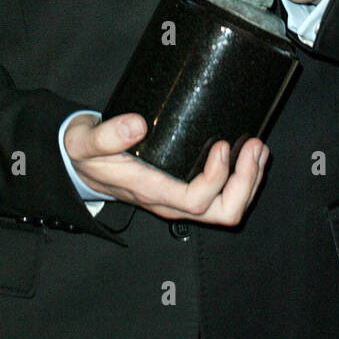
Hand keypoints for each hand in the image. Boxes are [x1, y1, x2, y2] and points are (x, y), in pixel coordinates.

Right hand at [64, 113, 268, 223]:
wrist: (79, 164)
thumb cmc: (85, 154)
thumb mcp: (86, 142)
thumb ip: (107, 135)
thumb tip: (136, 125)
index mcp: (150, 191)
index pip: (195, 200)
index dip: (217, 178)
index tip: (222, 145)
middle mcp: (169, 202)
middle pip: (221, 213)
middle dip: (246, 183)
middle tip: (254, 146)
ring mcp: (179, 200)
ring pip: (227, 210)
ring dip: (249, 181)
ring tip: (259, 149)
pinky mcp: (184, 191)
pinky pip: (222, 198)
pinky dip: (242, 179)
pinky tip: (247, 155)